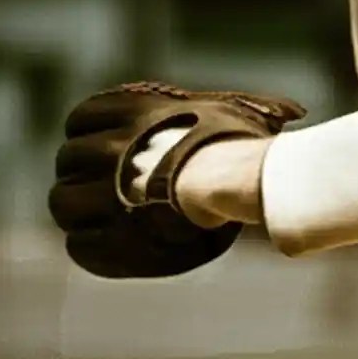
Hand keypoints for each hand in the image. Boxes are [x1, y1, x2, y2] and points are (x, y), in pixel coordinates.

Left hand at [48, 81, 303, 278]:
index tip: (104, 151)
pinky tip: (106, 249)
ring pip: (63, 203)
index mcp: (123, 112)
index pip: (81, 119)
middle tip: (107, 192)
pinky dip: (89, 249)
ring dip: (78, 214)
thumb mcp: (240, 112)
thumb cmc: (242, 145)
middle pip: (67, 162)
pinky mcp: (104, 231)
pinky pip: (80, 245)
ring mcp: (100, 190)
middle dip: (82, 177)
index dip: (89, 136)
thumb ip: (245, 109)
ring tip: (103, 223)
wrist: (232, 179)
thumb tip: (294, 113)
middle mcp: (103, 147)